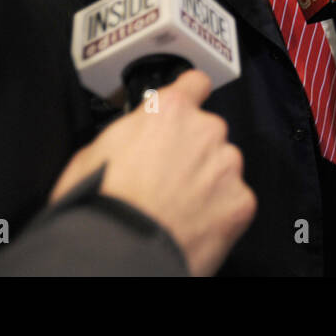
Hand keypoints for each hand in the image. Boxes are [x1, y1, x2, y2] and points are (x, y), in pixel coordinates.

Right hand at [51, 70, 256, 275]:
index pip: (194, 83)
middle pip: (208, 132)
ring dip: (208, 181)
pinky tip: (192, 226)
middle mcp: (206, 130)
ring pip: (223, 166)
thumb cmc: (100, 204)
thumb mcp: (95, 151)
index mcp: (169, 110)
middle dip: (193, 151)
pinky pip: (234, 200)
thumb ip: (130, 132)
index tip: (187, 108)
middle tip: (167, 179)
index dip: (190, 96)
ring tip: (177, 207)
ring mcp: (227, 166)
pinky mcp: (241, 201)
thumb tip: (133, 139)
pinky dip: (219, 212)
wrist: (118, 252)